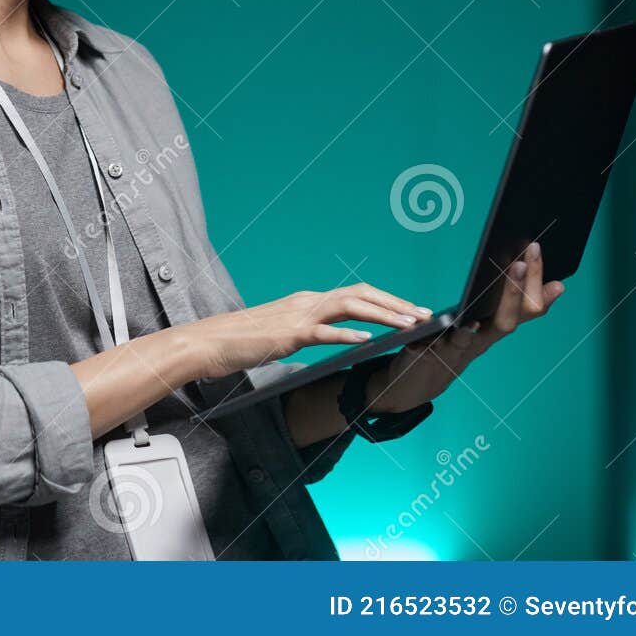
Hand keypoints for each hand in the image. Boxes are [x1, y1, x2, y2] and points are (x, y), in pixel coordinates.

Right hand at [183, 284, 432, 381]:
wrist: (209, 342)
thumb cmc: (242, 341)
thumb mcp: (283, 333)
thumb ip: (308, 331)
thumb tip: (334, 336)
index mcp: (307, 301)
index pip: (355, 294)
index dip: (387, 300)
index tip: (413, 310)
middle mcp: (306, 301)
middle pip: (360, 293)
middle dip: (396, 302)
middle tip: (425, 315)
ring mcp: (297, 315)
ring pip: (349, 306)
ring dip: (384, 314)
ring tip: (410, 324)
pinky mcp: (288, 334)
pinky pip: (323, 331)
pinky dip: (348, 333)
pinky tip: (369, 340)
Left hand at [367, 241, 564, 413]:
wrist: (419, 382)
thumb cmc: (452, 343)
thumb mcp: (480, 321)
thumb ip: (500, 302)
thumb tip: (525, 266)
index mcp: (494, 327)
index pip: (525, 307)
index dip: (535, 283)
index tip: (539, 252)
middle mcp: (481, 341)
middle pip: (506, 322)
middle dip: (514, 293)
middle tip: (520, 264)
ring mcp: (456, 352)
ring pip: (467, 341)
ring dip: (469, 330)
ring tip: (471, 319)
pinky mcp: (427, 359)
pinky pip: (428, 353)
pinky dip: (427, 348)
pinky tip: (423, 342)